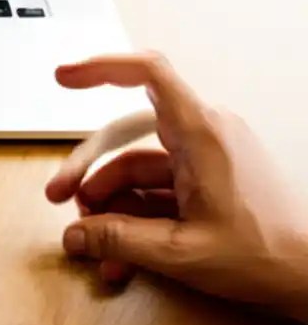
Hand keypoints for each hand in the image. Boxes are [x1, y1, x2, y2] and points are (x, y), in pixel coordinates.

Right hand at [45, 52, 307, 321]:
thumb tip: (73, 235)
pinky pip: (156, 190)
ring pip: (136, 170)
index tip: (64, 78)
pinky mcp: (209, 181)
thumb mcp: (181, 252)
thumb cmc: (267, 255)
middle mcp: (205, 135)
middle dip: (88, 171)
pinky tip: (121, 256)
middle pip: (125, 137)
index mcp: (202, 133)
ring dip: (109, 207)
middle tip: (57, 197)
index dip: (100, 67)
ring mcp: (207, 159)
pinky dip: (133, 219)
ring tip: (96, 248)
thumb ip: (118, 240)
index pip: (148, 73)